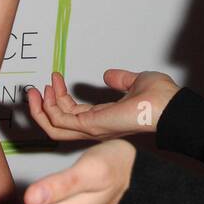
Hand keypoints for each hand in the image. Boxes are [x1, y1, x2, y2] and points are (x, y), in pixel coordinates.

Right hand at [27, 69, 179, 139]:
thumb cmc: (160, 98)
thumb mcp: (135, 82)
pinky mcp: (92, 126)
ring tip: (35, 89)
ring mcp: (92, 129)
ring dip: (40, 108)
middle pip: (57, 125)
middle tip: (33, 89)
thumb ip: (120, 79)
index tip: (54, 80)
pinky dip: (50, 108)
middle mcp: (95, 127)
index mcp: (103, 118)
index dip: (59, 98)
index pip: (71, 115)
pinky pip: (61, 122)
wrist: (170, 106)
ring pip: (54, 127)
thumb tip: (109, 75)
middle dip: (41, 107)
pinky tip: (48, 92)